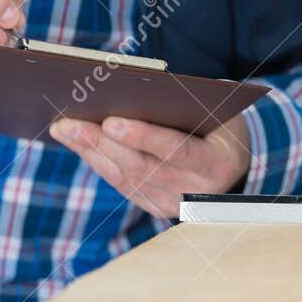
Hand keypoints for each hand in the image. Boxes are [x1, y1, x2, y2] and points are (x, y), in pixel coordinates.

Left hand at [49, 114, 251, 220]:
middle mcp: (197, 191)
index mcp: (218, 163)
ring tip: (65, 129)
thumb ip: (185, 105)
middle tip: (69, 123)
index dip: (143, 137)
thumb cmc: (222, 122)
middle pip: (141, 167)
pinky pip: (123, 185)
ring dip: (91, 152)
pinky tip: (80, 145)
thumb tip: (132, 93)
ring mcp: (175, 204)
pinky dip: (99, 163)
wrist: (237, 159)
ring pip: (126, 178)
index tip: (110, 121)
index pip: (176, 150)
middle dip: (101, 143)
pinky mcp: (157, 208)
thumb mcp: (216, 110)